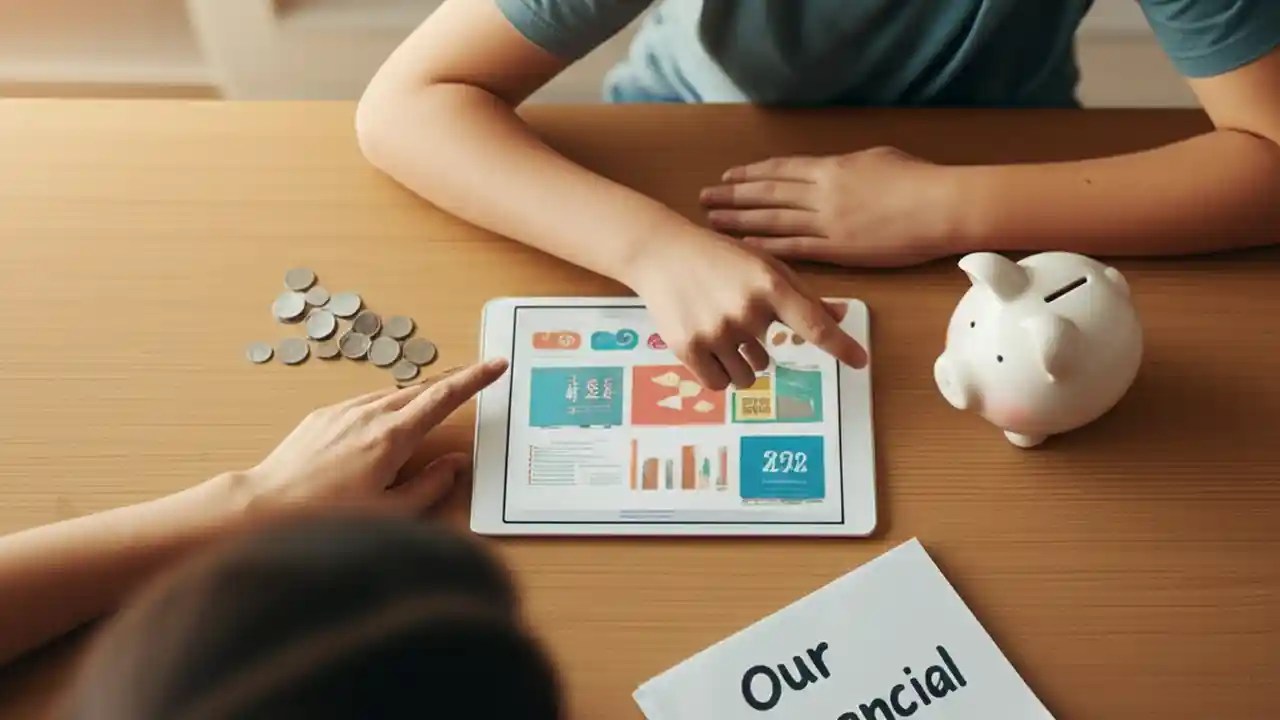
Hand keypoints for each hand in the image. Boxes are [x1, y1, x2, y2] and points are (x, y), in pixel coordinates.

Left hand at [237, 359, 507, 517]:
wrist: (262, 506)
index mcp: (392, 437)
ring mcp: (343, 412)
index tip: (496, 365)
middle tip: (473, 383)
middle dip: (450, 385)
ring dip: (417, 398)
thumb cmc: (326, 518)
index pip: (444, 398)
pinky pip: (365, 402)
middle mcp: (369, 415)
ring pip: (392, 394)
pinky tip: (385, 424)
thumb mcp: (391, 514)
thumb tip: (455, 465)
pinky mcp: (322, 416)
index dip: (475, 379)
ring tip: (431, 410)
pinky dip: (386, 406)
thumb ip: (430, 486)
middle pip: (421, 390)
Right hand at [627, 228, 867, 391]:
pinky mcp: (689, 348)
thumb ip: (801, 294)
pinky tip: (705, 346)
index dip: (840, 346)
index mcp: (770, 285)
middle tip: (730, 318)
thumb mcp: (763, 264)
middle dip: (754, 346)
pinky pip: (718, 384)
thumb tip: (839, 316)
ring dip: (736, 364)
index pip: (814, 324)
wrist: (661, 252)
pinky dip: (716, 374)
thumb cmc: (719, 258)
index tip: (860, 362)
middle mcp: (747, 310)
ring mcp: (717, 331)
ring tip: (716, 332)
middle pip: (768, 357)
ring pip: (745, 377)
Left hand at [700, 147, 957, 267]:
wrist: (940, 207)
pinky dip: (766, 248)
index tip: (728, 177)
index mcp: (830, 168)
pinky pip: (794, 249)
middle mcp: (821, 194)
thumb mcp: (877, 158)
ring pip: (772, 221)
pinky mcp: (838, 250)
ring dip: (740, 222)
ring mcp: (827, 223)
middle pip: (766, 194)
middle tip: (704, 198)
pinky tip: (744, 248)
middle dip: (733, 196)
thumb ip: (846, 167)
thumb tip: (831, 170)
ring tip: (714, 221)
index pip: (780, 170)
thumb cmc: (917, 178)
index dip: (751, 174)